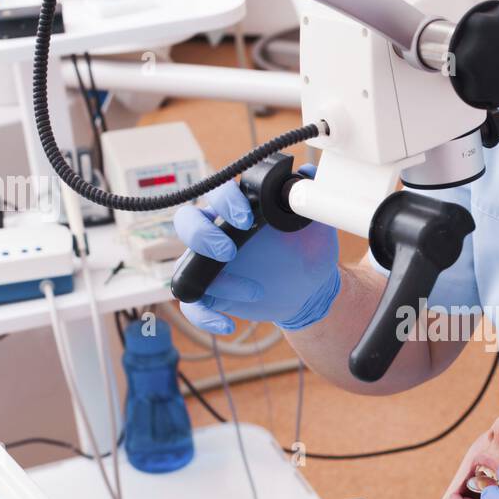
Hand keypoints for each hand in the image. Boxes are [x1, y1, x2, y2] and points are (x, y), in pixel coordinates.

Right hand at [172, 167, 340, 334]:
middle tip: (230, 251)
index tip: (247, 218)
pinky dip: (206, 317)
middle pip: (186, 221)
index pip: (217, 193)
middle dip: (201, 235)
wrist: (312, 288)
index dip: (225, 202)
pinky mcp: (213, 292)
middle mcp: (218, 232)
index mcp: (239, 209)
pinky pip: (194, 305)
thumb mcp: (314, 224)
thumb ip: (307, 199)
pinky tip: (229, 325)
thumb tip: (307, 173)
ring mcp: (211, 264)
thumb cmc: (307, 250)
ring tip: (254, 291)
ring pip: (184, 265)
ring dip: (213, 280)